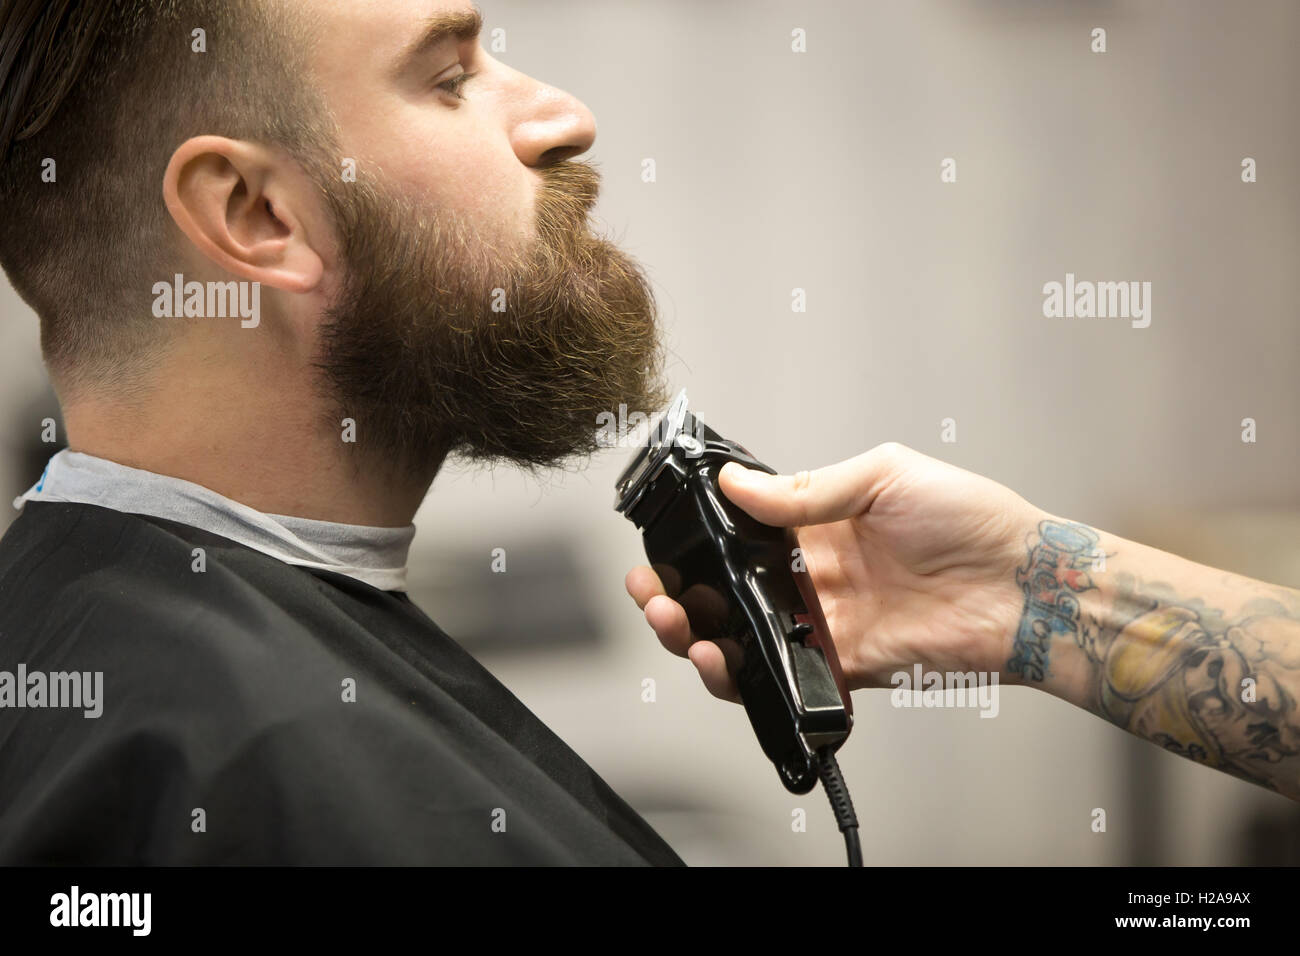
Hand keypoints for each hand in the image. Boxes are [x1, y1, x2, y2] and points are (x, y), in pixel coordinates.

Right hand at [624, 442, 1043, 701]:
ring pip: (739, 636)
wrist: (1024, 587)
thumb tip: (735, 483)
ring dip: (694, 634)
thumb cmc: (971, 520)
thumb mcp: (883, 475)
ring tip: (672, 622)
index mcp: (817, 526)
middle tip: (651, 592)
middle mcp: (812, 575)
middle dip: (677, 593)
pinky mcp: (841, 665)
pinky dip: (740, 674)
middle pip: (725, 590)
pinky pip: (779, 675)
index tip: (661, 542)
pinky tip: (718, 658)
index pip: (736, 534)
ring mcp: (823, 622)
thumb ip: (807, 490)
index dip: (694, 541)